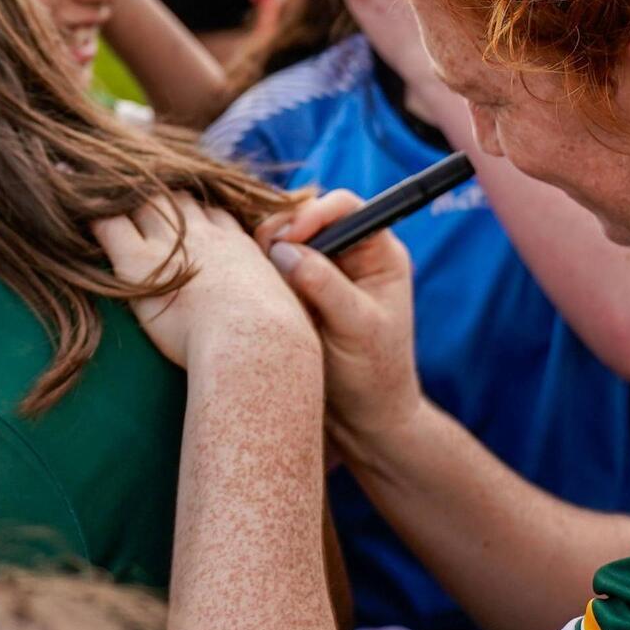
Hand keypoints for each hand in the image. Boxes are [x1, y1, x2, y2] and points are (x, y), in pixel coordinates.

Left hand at [93, 192, 315, 367]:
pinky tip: (70, 205)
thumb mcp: (290, 317)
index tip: (185, 203)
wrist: (259, 343)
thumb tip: (293, 330)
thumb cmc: (278, 345)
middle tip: (132, 177)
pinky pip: (107, 225)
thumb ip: (282, 311)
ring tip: (94, 181)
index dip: (197, 207)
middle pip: (176, 196)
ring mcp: (171, 243)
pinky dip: (90, 214)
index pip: (214, 215)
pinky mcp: (138, 262)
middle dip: (156, 185)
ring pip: (141, 200)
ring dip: (121, 190)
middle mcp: (204, 236)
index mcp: (240, 249)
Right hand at [257, 191, 423, 446]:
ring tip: (258, 285)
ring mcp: (321, 274)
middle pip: (306, 217)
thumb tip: (284, 251)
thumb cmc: (374, 377)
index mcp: (379, 254)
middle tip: (264, 262)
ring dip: (266, 255)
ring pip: (283, 242)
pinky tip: (251, 296)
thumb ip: (325, 286)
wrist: (364, 421)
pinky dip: (258, 275)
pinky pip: (270, 269)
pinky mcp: (296, 293)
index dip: (314, 213)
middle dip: (282, 234)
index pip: (346, 208)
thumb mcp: (356, 329)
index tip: (289, 239)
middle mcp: (349, 256)